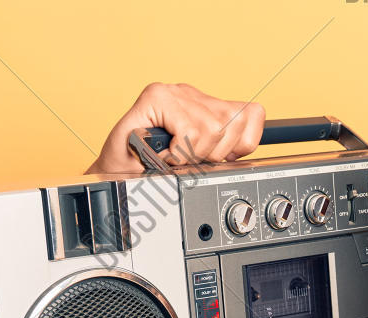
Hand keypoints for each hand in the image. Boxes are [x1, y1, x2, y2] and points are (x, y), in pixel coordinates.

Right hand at [86, 83, 265, 174]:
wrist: (116, 175)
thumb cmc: (153, 169)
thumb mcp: (200, 159)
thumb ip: (223, 147)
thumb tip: (246, 148)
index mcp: (206, 105)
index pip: (252, 114)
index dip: (244, 143)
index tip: (225, 157)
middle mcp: (191, 94)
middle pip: (233, 124)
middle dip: (215, 154)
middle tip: (191, 161)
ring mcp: (173, 92)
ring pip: (211, 129)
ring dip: (193, 155)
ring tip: (175, 158)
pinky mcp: (156, 97)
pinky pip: (189, 132)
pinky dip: (178, 153)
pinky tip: (164, 154)